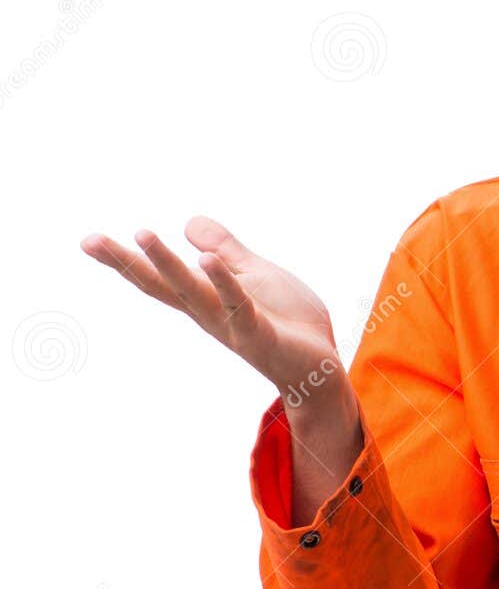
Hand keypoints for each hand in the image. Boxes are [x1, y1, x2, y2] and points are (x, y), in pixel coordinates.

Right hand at [80, 215, 342, 404]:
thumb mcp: (255, 274)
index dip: (126, 260)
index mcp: (207, 297)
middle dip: (128, 263)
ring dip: (168, 264)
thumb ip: (225, 250)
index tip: (88, 241)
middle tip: (90, 241)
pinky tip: (206, 259)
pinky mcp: (260, 334)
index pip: (160, 276)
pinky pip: (238, 306)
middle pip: (162, 285)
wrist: (320, 367)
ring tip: (142, 234)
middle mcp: (210, 313)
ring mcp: (232, 325)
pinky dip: (223, 283)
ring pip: (193, 292)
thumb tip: (188, 222)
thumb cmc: (287, 322)